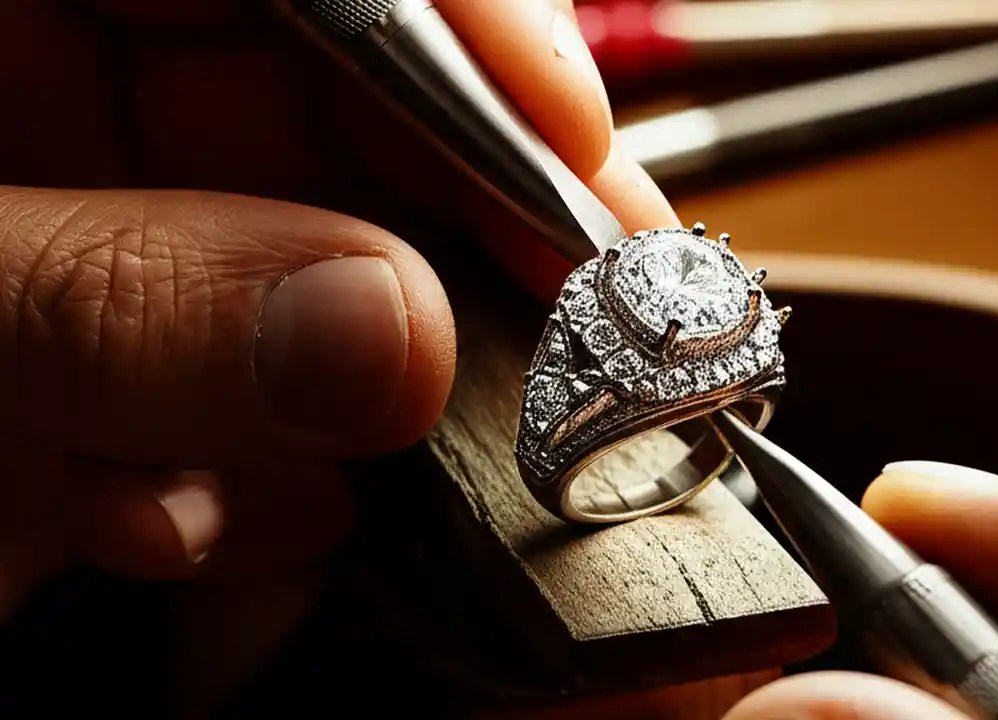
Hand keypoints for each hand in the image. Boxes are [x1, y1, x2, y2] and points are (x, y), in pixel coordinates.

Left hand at [1, 0, 674, 706]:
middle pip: (325, 81)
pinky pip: (249, 355)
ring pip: (308, 238)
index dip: (449, 19)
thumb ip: (100, 311)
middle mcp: (41, 73)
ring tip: (369, 460)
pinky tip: (207, 520)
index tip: (569, 133)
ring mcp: (80, 196)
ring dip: (350, 371)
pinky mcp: (109, 323)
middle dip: (447, 216)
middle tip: (571, 314)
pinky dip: (251, 456)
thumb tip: (384, 331)